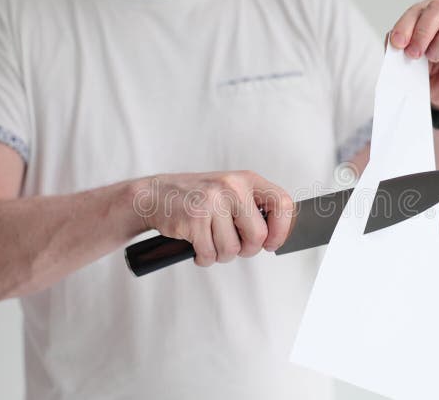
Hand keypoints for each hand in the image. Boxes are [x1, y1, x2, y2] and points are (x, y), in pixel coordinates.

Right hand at [137, 171, 293, 266]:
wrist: (156, 195)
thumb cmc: (197, 197)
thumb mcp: (230, 191)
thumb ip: (254, 207)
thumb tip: (279, 235)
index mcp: (246, 179)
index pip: (282, 203)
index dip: (281, 230)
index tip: (272, 243)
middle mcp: (231, 187)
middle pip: (258, 236)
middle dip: (247, 249)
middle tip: (233, 245)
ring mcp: (212, 202)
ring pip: (232, 249)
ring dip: (221, 255)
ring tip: (211, 242)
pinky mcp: (194, 220)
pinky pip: (210, 254)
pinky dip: (204, 258)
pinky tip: (198, 246)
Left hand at [390, 0, 438, 111]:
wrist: (437, 93)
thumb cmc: (422, 70)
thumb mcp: (404, 58)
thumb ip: (397, 47)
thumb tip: (392, 41)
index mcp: (429, 13)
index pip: (418, 10)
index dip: (406, 26)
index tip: (397, 44)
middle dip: (423, 32)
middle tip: (414, 54)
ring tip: (432, 59)